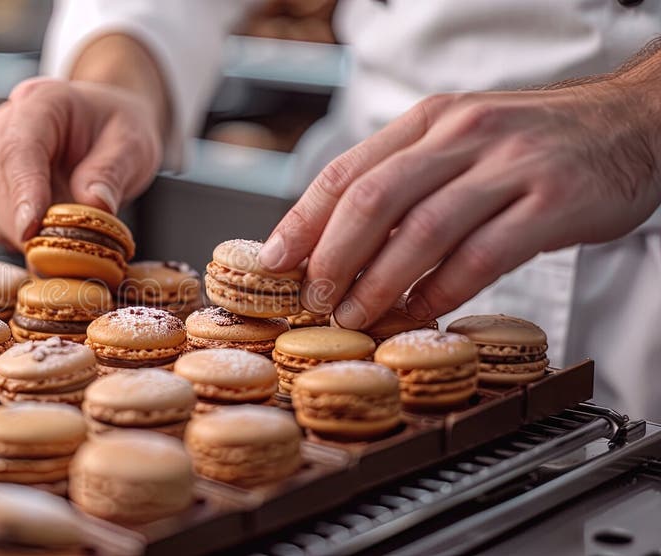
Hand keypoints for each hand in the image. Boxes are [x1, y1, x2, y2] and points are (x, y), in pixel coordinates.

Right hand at [0, 77, 163, 248]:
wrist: (109, 127)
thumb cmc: (117, 128)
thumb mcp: (131, 144)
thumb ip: (111, 172)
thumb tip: (94, 205)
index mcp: (41, 103)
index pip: (20, 149)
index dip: (24, 192)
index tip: (32, 228)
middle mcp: (8, 126)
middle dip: (21, 225)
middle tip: (53, 259)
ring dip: (22, 236)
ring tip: (59, 256)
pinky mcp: (0, 187)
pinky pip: (0, 219)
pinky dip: (22, 239)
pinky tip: (48, 250)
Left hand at [259, 77, 660, 328]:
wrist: (633, 122)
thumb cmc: (533, 144)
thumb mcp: (462, 141)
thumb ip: (405, 180)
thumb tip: (335, 239)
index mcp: (431, 121)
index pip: (347, 171)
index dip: (302, 221)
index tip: (273, 261)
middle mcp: (463, 136)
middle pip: (374, 199)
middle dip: (331, 256)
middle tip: (312, 299)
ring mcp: (509, 168)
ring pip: (422, 230)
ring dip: (378, 281)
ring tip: (353, 315)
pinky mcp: (552, 203)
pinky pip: (482, 257)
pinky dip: (441, 291)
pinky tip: (419, 313)